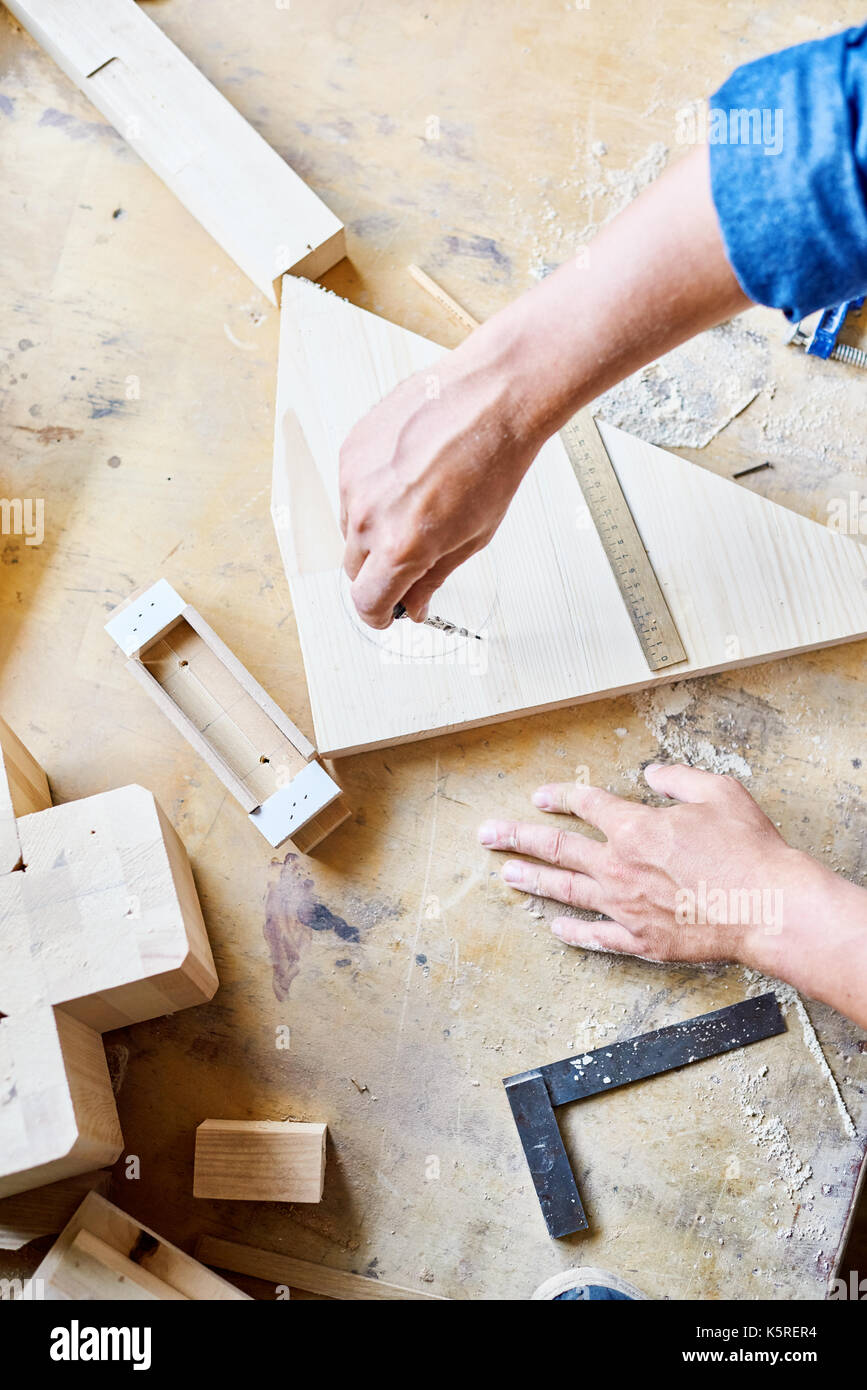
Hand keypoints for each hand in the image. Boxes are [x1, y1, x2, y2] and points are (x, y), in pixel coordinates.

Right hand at [339, 338, 542, 627]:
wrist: (492, 398)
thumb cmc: (492, 462)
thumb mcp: (473, 538)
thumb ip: (433, 577)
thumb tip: (415, 606)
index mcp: (401, 546)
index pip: (366, 601)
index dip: (378, 613)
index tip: (386, 612)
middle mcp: (369, 516)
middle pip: (354, 568)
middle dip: (379, 572)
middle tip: (409, 556)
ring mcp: (355, 481)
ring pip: (350, 527)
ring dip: (375, 529)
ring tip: (417, 501)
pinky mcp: (350, 450)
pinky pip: (351, 489)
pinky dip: (372, 491)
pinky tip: (407, 474)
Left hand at [478, 763, 807, 966]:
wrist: (768, 907)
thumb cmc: (749, 851)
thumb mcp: (719, 793)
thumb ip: (679, 778)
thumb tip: (654, 774)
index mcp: (635, 827)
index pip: (585, 804)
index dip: (559, 796)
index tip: (539, 796)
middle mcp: (619, 867)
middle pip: (557, 848)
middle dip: (517, 837)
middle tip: (487, 834)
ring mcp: (625, 907)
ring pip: (565, 890)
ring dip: (532, 879)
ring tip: (506, 874)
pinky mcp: (640, 940)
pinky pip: (596, 936)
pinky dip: (572, 931)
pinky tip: (554, 927)